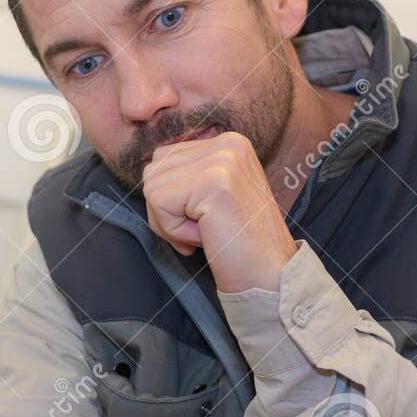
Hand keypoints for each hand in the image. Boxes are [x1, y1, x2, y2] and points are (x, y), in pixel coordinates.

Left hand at [140, 130, 298, 292]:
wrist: (269, 274)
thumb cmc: (235, 242)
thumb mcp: (212, 195)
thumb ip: (186, 176)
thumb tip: (147, 171)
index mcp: (228, 142)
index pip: (163, 158)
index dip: (170, 198)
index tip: (201, 219)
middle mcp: (227, 143)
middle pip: (153, 171)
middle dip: (165, 209)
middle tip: (201, 230)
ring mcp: (222, 160)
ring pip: (152, 188)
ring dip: (170, 222)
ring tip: (205, 232)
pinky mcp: (214, 182)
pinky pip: (159, 203)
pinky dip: (173, 230)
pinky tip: (204, 236)